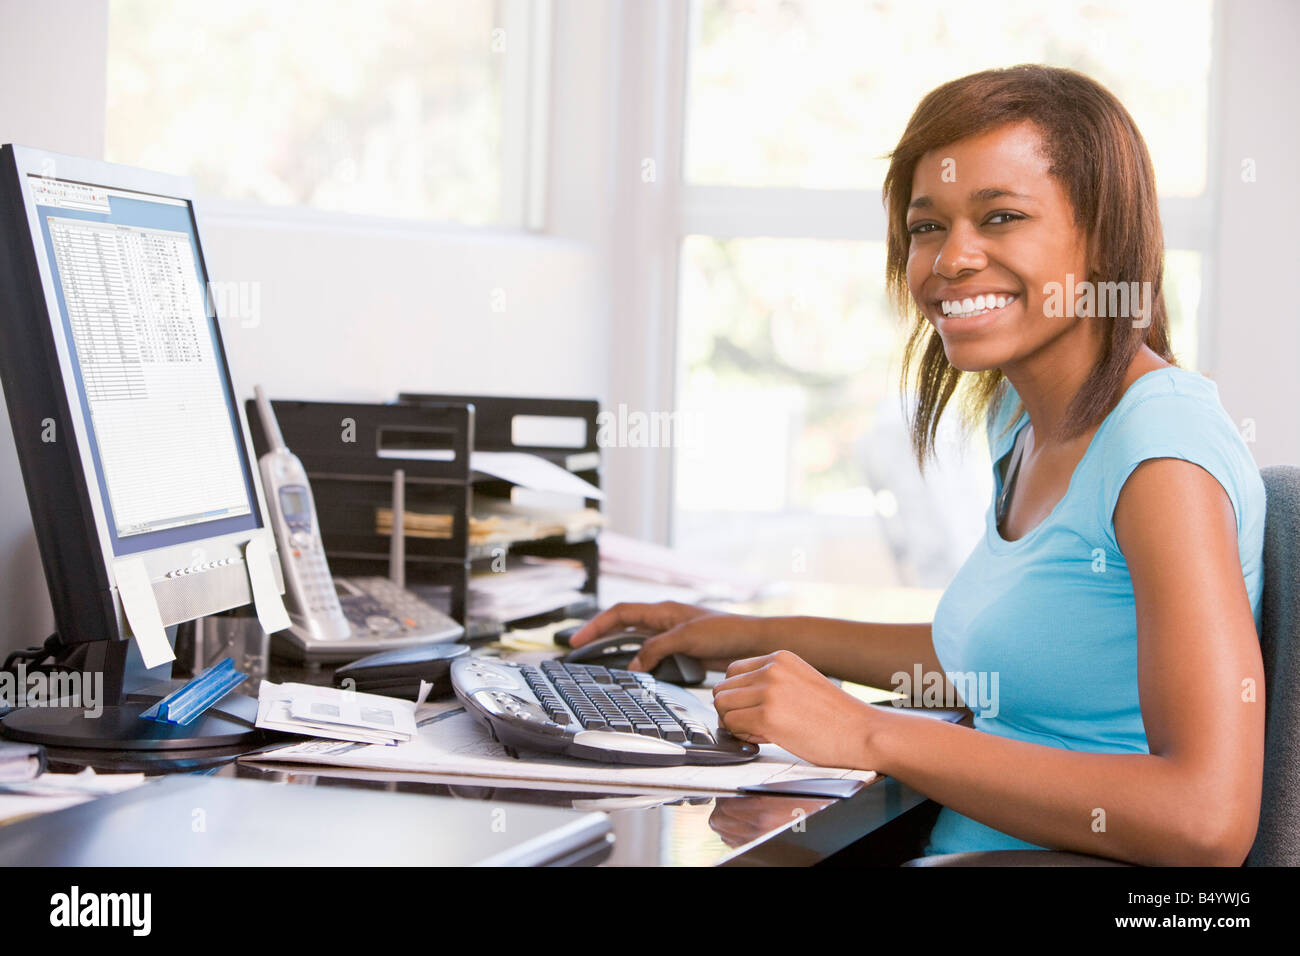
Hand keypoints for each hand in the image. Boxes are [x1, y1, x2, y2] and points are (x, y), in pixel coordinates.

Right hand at [567, 601, 765, 672]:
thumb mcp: (686, 638)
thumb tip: (633, 665)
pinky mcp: (681, 651)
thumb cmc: (725, 633)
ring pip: (636, 642)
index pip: (620, 613)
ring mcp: (672, 636)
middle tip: (577, 652)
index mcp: (662, 611)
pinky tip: (635, 675)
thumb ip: (657, 648)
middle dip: (599, 636)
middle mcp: (664, 620)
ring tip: (599, 665)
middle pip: (623, 626)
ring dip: (619, 651)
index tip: (576, 640)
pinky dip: (640, 663)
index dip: (595, 625)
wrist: (753, 643)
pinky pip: (652, 655)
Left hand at [712, 650, 877, 770]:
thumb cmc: (837, 716)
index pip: (733, 671)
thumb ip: (771, 682)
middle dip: (734, 710)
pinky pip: (732, 726)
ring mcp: (769, 692)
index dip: (739, 695)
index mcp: (780, 658)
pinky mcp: (767, 717)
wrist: (864, 732)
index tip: (755, 709)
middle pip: (723, 689)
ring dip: (736, 724)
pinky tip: (766, 739)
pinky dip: (743, 736)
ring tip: (762, 731)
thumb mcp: (802, 682)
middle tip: (756, 725)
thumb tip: (737, 697)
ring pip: (722, 706)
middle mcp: (772, 669)